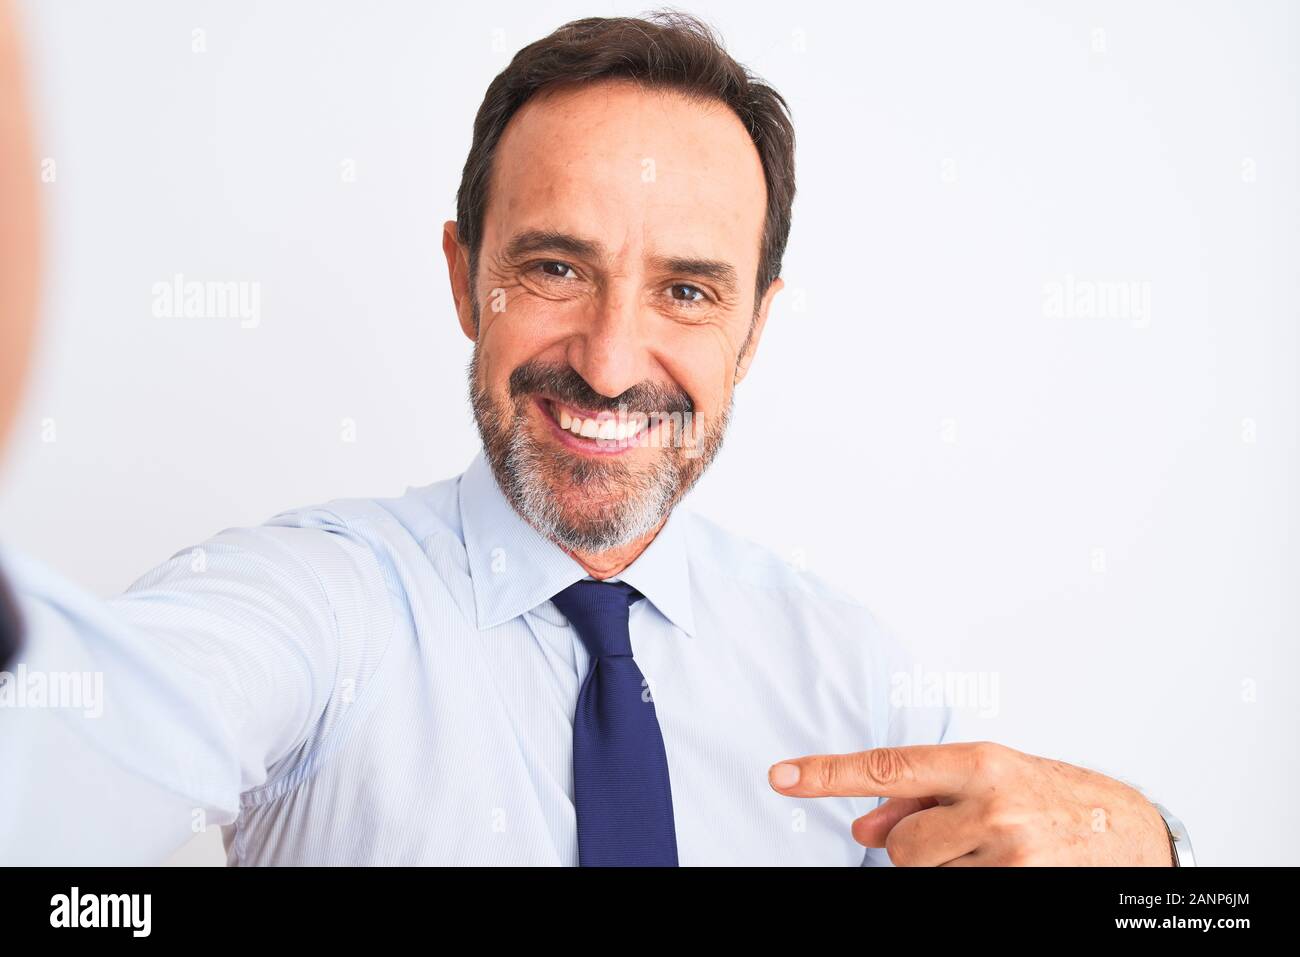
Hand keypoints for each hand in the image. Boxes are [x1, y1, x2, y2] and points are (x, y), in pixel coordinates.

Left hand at [768, 741, 1171, 865]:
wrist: (1128, 831)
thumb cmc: (1048, 795)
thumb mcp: (985, 779)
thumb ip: (919, 797)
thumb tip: (863, 827)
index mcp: (978, 762)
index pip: (885, 767)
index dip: (827, 774)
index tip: (782, 776)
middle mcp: (990, 802)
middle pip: (900, 844)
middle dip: (914, 846)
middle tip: (960, 837)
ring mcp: (1007, 850)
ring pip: (922, 873)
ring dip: (943, 868)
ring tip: (988, 851)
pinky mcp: (1019, 886)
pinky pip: (956, 892)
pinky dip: (966, 881)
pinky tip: (1001, 866)